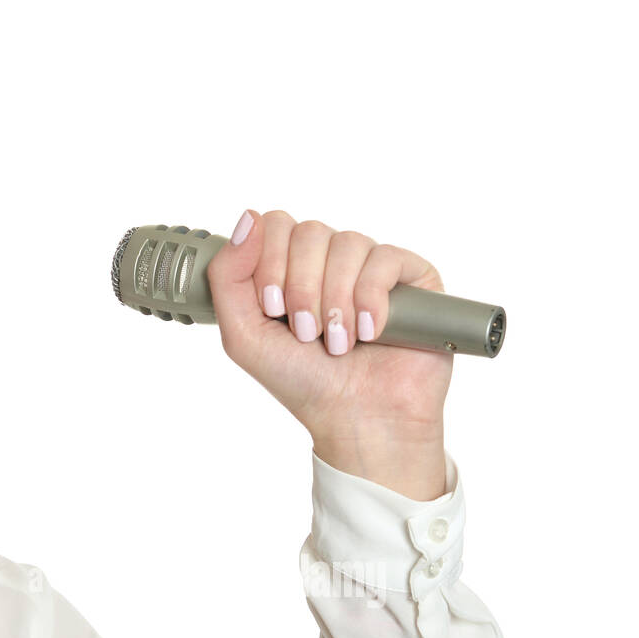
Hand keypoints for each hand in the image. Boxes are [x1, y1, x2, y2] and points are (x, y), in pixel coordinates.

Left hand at [208, 210, 453, 495]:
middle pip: (309, 231)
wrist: (357, 419)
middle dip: (302, 287)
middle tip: (306, 332)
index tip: (272, 307)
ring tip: (339, 342)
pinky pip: (386, 259)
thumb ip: (227, 276)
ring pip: (347, 243)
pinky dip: (371, 298)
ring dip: (334, 300)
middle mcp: (328, 261)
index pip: (275, 224)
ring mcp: (369, 267)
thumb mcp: (243, 335)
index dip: (269, 261)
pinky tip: (369, 332)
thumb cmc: (302, 381)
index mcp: (289, 267)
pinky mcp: (411, 278)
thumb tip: (247, 218)